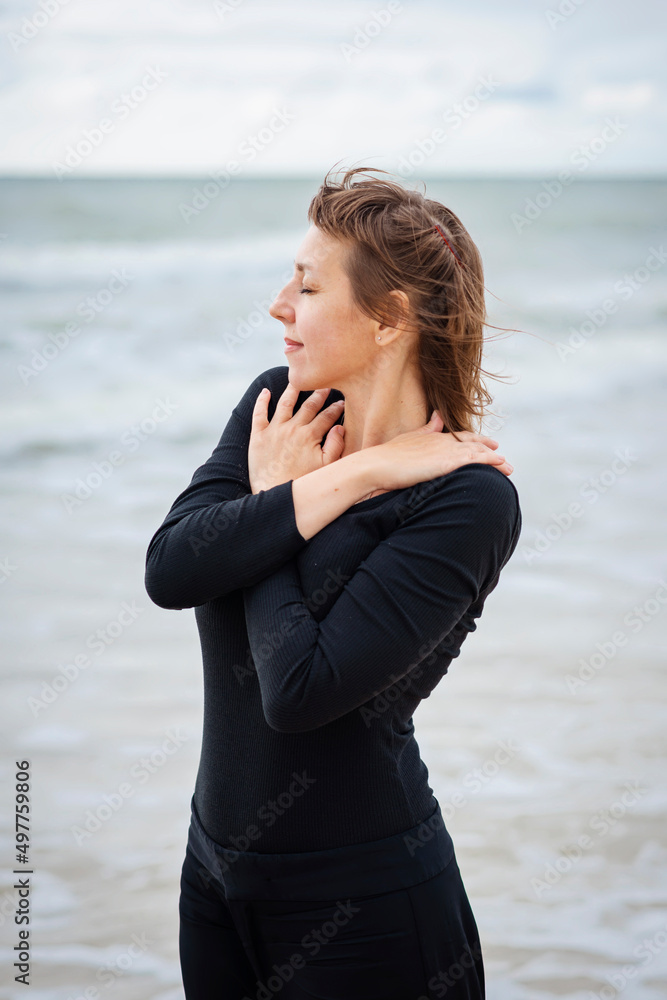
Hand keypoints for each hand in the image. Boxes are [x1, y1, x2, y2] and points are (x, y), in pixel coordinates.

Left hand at [248, 382, 345, 493]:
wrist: (275, 495)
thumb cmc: (303, 484)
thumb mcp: (326, 467)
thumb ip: (335, 446)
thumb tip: (340, 428)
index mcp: (310, 436)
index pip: (327, 416)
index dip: (336, 408)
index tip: (342, 402)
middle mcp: (293, 428)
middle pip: (308, 406)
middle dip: (319, 395)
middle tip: (326, 386)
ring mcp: (274, 430)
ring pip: (285, 403)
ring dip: (293, 390)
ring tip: (298, 380)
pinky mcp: (258, 436)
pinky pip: (259, 413)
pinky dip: (262, 401)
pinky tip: (265, 392)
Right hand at [364, 410, 512, 491]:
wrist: (377, 465)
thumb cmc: (386, 457)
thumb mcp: (409, 439)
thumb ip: (426, 429)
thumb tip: (437, 417)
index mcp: (433, 436)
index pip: (460, 437)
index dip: (476, 440)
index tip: (490, 444)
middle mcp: (443, 440)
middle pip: (473, 444)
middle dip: (489, 450)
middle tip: (503, 458)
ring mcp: (446, 450)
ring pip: (478, 453)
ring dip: (495, 460)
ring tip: (508, 468)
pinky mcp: (447, 462)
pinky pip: (475, 460)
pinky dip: (490, 461)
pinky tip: (501, 464)